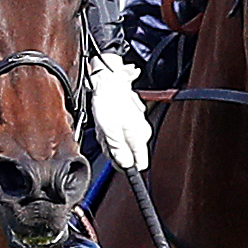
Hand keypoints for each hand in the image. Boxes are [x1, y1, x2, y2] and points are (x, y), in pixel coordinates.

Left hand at [90, 51, 150, 172]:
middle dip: (114, 148)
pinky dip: (111, 130)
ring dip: (111, 138)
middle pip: (129, 153)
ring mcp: (138, 125)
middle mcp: (142, 132)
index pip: (140, 162)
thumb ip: (118, 150)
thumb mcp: (109, 131)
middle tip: (105, 137)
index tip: (115, 160)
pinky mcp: (131, 120)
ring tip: (105, 127)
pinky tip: (107, 122)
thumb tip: (125, 165)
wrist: (108, 82)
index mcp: (139, 136)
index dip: (125, 164)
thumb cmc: (108, 103)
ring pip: (123, 143)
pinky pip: (120, 133)